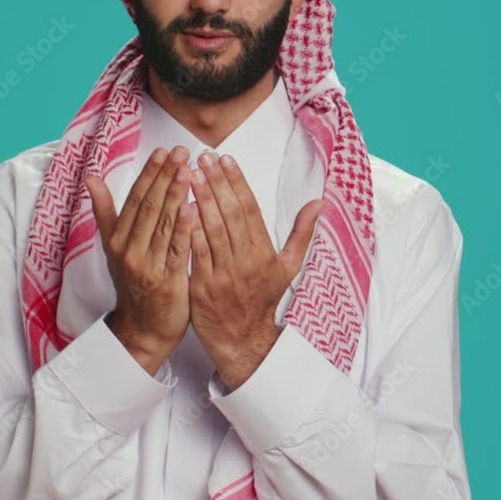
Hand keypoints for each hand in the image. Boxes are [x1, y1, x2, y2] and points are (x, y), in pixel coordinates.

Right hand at [84, 146, 192, 371]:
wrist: (142, 331)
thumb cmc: (134, 285)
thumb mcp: (114, 248)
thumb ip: (105, 212)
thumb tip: (91, 178)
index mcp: (118, 239)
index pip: (135, 199)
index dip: (149, 173)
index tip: (163, 151)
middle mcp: (129, 250)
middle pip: (149, 206)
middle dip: (165, 176)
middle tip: (181, 152)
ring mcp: (147, 266)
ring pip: (162, 224)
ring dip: (176, 194)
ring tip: (189, 170)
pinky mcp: (166, 282)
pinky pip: (176, 250)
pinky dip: (184, 228)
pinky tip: (193, 207)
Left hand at [188, 153, 324, 384]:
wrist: (244, 340)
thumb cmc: (264, 299)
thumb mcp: (289, 268)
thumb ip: (302, 233)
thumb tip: (320, 204)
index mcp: (266, 254)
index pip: (251, 209)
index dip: (238, 182)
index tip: (226, 160)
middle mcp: (247, 262)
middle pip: (231, 215)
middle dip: (217, 183)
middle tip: (204, 159)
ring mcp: (224, 274)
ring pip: (212, 230)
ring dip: (201, 199)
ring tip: (191, 174)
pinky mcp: (202, 286)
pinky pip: (196, 253)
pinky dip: (189, 230)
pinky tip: (180, 208)